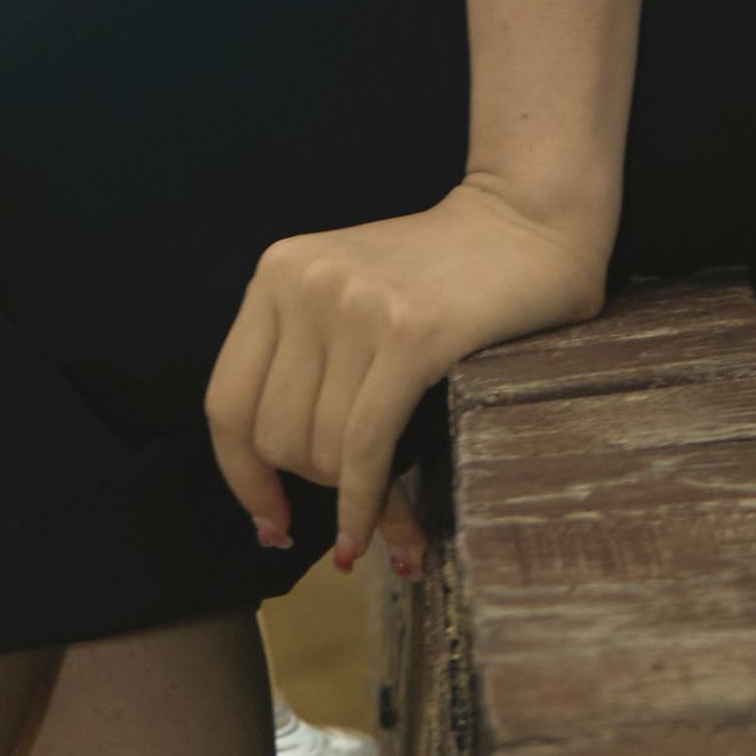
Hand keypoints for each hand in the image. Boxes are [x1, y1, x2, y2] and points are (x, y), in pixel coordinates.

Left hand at [204, 178, 610, 577]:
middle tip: (355, 500)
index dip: (242, 477)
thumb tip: (270, 501)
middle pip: (274, 437)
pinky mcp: (411, 336)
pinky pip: (367, 447)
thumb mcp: (348, 295)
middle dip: (313, 486)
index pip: (226, 402)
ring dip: (350, 499)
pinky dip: (365, 507)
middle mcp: (305, 285)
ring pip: (321, 450)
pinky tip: (371, 537)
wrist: (530, 218)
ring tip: (386, 511)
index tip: (270, 522)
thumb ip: (306, 367)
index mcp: (277, 274)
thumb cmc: (444, 276)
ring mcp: (356, 307)